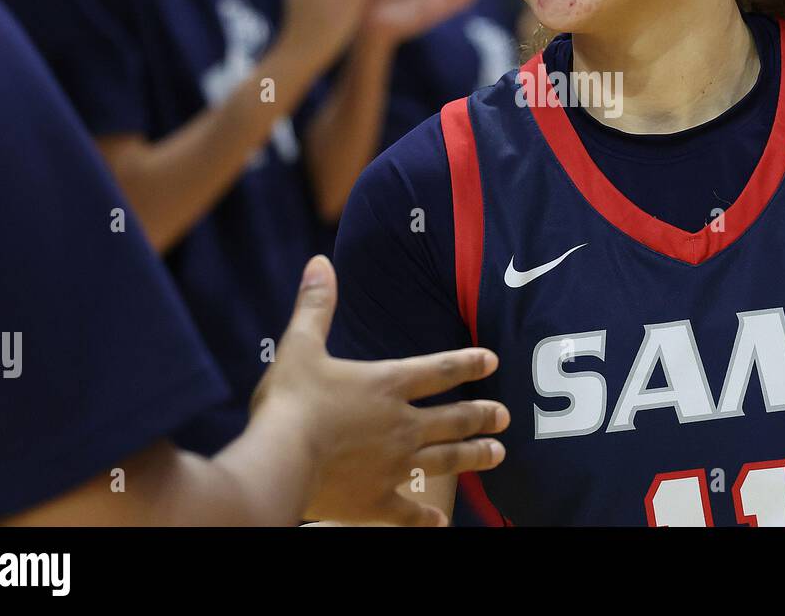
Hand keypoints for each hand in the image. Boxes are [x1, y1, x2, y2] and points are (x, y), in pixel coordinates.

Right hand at [251, 255, 508, 525]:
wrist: (279, 463)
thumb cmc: (289, 403)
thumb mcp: (300, 346)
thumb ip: (316, 306)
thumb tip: (321, 263)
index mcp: (386, 384)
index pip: (439, 369)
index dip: (468, 363)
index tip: (493, 361)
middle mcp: (401, 424)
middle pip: (453, 418)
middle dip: (482, 414)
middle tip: (505, 416)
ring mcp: (393, 465)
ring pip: (446, 460)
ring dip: (474, 456)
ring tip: (498, 454)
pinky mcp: (376, 501)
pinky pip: (409, 511)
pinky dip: (427, 517)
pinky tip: (442, 522)